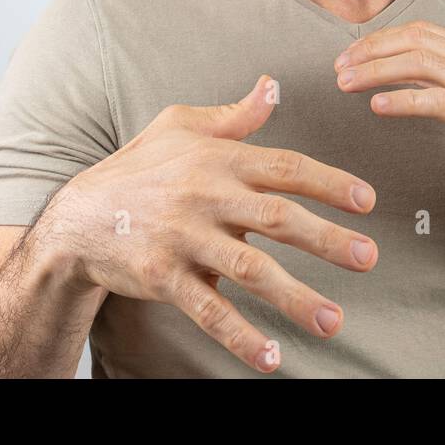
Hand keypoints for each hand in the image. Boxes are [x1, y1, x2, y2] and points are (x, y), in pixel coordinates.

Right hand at [34, 74, 378, 373]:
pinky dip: (241, 336)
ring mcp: (184, 239)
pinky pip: (208, 310)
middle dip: (326, 239)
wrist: (75, 218)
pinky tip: (272, 358)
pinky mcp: (164, 278)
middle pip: (277, 216)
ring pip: (250, 270)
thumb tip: (274, 86)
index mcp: (219, 159)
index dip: (329, 182)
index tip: (368, 201)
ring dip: (295, 297)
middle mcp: (206, 196)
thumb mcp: (180, 126)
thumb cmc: (138, 167)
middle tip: (368, 258)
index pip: (285, 167)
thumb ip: (235, 114)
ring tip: (334, 321)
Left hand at [333, 20, 444, 211]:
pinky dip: (400, 100)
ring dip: (376, 72)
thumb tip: (382, 59)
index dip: (378, 40)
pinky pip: (432, 100)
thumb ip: (430, 72)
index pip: (418, 30)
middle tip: (339, 69)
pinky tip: (376, 106)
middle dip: (371, 51)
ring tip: (346, 84)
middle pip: (415, 40)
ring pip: (420, 64)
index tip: (347, 57)